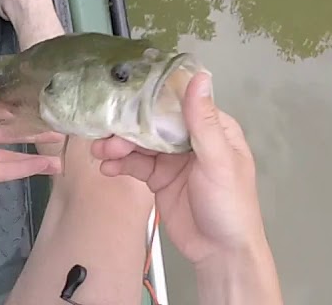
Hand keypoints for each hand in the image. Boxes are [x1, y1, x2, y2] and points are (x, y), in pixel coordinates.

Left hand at [0, 45, 62, 212]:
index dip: (17, 106)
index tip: (40, 102)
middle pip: (10, 130)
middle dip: (33, 128)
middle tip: (59, 126)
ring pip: (14, 152)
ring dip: (36, 152)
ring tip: (61, 150)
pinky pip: (8, 170)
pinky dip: (28, 169)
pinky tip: (47, 167)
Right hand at [90, 71, 264, 268]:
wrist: (221, 254)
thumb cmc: (231, 206)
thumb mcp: (218, 160)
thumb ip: (203, 121)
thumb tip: (200, 77)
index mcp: (212, 128)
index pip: (178, 103)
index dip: (151, 98)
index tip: (124, 94)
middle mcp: (191, 139)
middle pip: (153, 122)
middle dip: (128, 126)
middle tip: (106, 133)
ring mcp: (173, 159)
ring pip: (140, 143)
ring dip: (119, 145)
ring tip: (100, 152)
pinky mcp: (159, 179)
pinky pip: (135, 165)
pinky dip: (119, 164)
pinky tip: (107, 167)